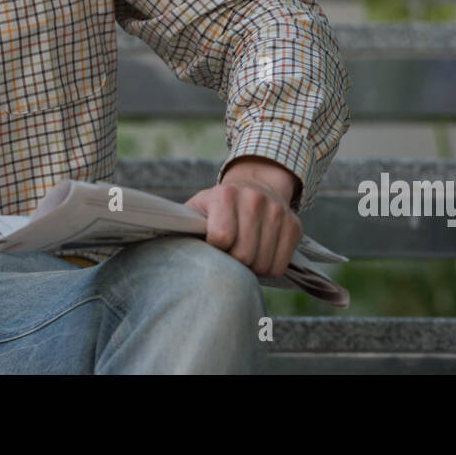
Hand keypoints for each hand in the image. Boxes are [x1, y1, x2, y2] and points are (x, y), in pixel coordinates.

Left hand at [184, 157, 302, 277]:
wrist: (255, 186)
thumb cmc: (216, 208)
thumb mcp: (196, 210)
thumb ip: (183, 227)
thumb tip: (161, 247)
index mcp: (225, 194)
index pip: (221, 238)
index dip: (215, 249)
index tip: (212, 244)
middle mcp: (254, 199)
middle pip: (243, 255)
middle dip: (233, 261)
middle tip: (228, 253)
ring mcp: (277, 212)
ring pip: (263, 265)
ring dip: (250, 268)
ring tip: (243, 252)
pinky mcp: (294, 226)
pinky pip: (279, 266)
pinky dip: (267, 268)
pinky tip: (259, 253)